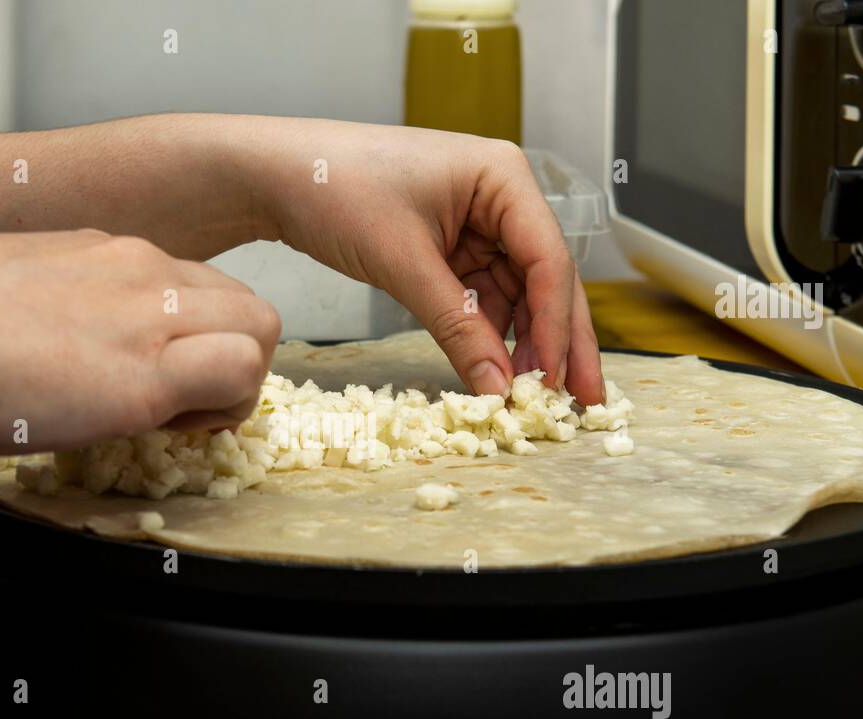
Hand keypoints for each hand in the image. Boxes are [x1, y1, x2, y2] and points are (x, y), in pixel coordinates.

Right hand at [0, 230, 280, 450]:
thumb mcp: (1, 296)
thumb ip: (53, 313)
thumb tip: (60, 348)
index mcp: (101, 251)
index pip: (195, 284)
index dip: (194, 336)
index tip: (162, 375)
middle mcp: (136, 267)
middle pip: (243, 303)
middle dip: (230, 357)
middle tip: (185, 403)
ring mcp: (147, 313)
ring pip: (260, 331)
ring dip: (234, 383)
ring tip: (177, 419)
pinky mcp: (146, 371)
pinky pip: (242, 375)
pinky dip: (224, 410)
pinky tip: (168, 428)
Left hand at [246, 119, 603, 404]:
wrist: (277, 175)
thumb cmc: (337, 188)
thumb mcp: (403, 263)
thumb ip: (457, 325)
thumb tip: (497, 388)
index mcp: (503, 177)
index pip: (548, 259)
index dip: (556, 325)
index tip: (553, 379)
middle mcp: (502, 198)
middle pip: (546, 280)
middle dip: (563, 341)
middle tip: (584, 400)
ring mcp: (479, 224)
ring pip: (518, 295)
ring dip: (524, 345)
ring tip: (533, 398)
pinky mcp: (453, 248)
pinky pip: (484, 298)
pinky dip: (489, 334)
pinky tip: (495, 372)